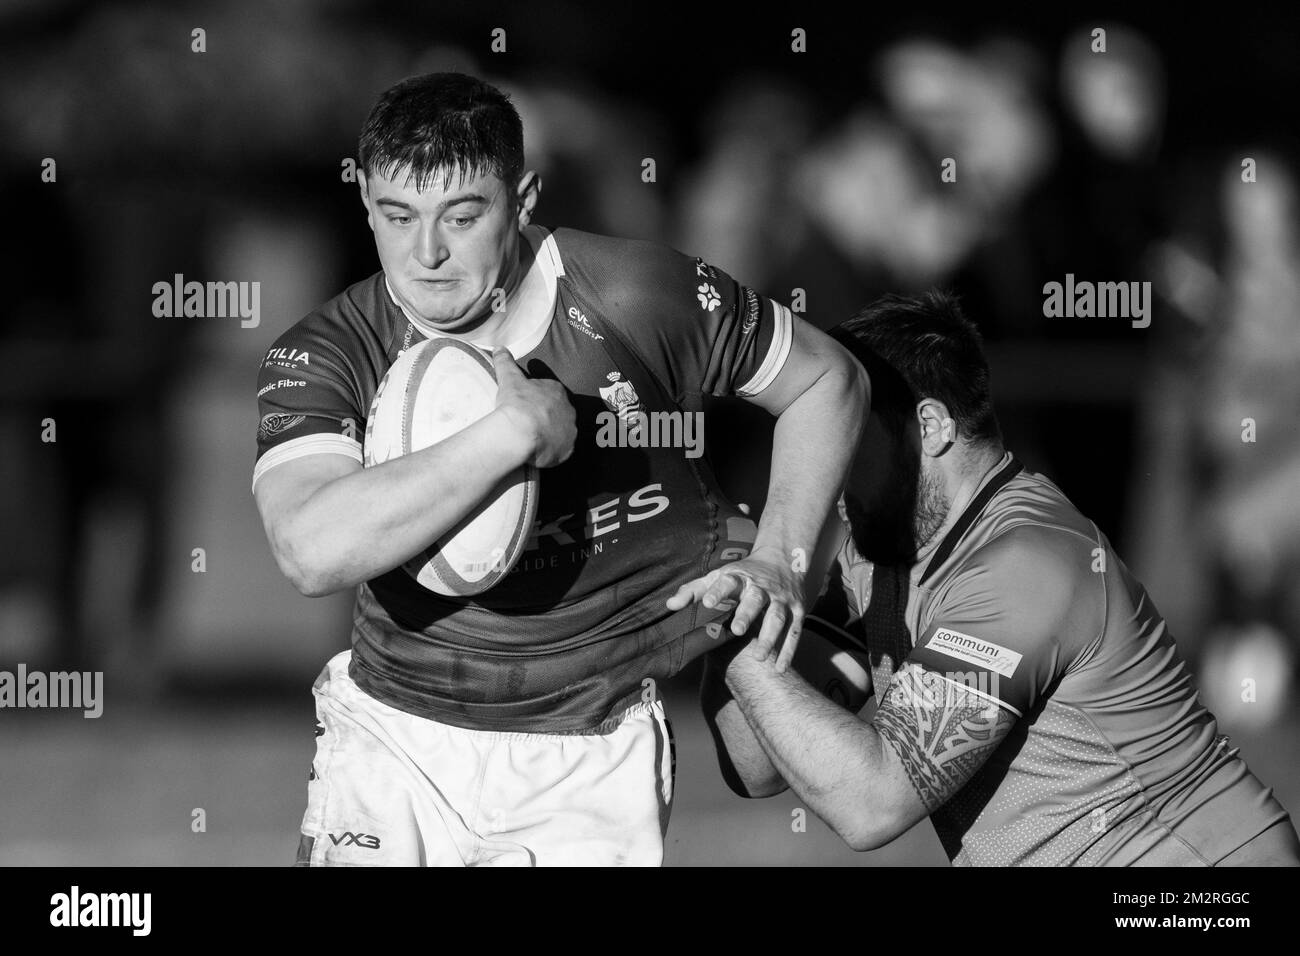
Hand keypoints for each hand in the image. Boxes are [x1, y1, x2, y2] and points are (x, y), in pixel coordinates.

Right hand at [492, 348, 576, 467]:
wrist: (521, 431)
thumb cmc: (516, 403)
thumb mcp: (509, 377)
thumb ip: (505, 362)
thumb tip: (499, 347)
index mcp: (556, 391)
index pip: (550, 393)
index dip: (538, 400)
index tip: (527, 406)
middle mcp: (568, 409)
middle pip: (558, 413)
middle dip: (547, 417)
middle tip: (529, 425)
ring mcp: (570, 430)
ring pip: (562, 432)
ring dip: (551, 435)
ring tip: (534, 440)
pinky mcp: (567, 449)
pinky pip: (562, 451)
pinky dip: (553, 452)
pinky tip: (540, 453)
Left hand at [666, 546, 805, 669]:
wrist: (784, 559)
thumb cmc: (743, 574)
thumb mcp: (718, 576)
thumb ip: (693, 590)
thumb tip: (669, 605)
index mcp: (739, 577)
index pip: (727, 581)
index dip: (717, 591)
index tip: (707, 602)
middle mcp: (762, 587)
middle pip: (755, 599)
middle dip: (747, 614)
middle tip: (737, 630)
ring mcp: (782, 599)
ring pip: (777, 617)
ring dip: (770, 637)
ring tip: (759, 657)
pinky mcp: (797, 610)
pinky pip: (794, 631)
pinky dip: (788, 650)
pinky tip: (779, 669)